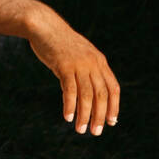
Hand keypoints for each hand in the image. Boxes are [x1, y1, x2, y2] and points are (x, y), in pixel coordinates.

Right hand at [27, 8, 119, 135]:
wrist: (45, 27)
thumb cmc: (61, 44)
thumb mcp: (81, 56)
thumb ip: (88, 71)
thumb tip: (92, 94)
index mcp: (100, 61)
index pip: (113, 88)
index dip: (114, 106)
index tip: (111, 122)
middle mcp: (93, 63)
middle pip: (101, 94)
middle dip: (99, 116)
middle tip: (95, 132)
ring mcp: (79, 64)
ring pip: (86, 95)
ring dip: (85, 115)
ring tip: (81, 129)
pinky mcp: (64, 65)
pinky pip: (70, 90)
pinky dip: (70, 105)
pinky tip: (68, 117)